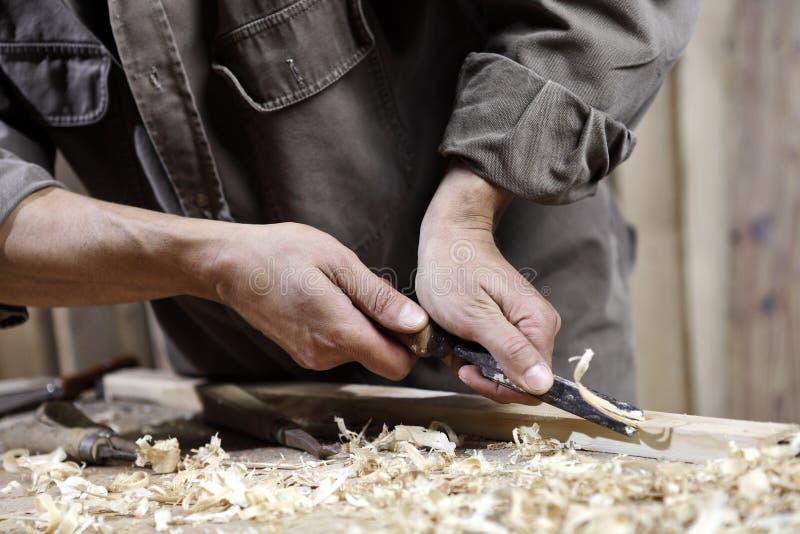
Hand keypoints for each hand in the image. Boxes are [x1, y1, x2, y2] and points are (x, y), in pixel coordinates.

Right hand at [207, 222, 427, 378]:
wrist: (230, 265)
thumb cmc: (283, 253)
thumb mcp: (339, 263)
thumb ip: (380, 299)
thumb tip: (417, 323)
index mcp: (340, 333)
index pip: (397, 365)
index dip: (411, 343)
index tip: (406, 314)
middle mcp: (327, 356)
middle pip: (381, 357)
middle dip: (386, 328)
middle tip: (365, 289)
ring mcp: (312, 358)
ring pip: (360, 351)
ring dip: (363, 324)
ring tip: (338, 288)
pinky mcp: (303, 354)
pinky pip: (339, 347)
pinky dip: (344, 327)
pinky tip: (326, 298)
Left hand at [416, 163, 559, 402]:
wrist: (449, 239)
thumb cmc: (455, 273)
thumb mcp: (476, 317)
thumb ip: (510, 352)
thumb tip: (544, 386)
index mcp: (539, 326)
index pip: (534, 385)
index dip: (499, 386)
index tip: (468, 370)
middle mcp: (541, 329)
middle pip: (520, 381)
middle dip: (484, 376)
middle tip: (456, 354)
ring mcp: (527, 327)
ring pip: (504, 371)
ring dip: (474, 364)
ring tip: (454, 341)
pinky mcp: (511, 326)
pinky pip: (496, 356)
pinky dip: (472, 353)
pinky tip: (457, 338)